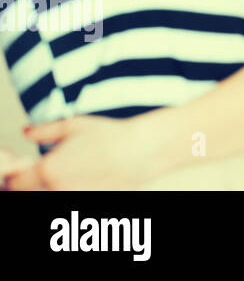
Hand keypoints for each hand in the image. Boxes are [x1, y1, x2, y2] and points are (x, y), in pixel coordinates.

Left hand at [4, 116, 155, 189]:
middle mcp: (57, 189)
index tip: (28, 166)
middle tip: (45, 170)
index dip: (17, 174)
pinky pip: (65, 198)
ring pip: (45, 197)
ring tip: (66, 173)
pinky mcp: (86, 203)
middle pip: (26, 193)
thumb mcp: (74, 125)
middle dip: (29, 182)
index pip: (14, 182)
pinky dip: (65, 190)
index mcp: (48, 170)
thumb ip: (44, 130)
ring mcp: (72, 199)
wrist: (143, 151)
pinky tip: (79, 179)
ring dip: (46, 188)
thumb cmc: (111, 136)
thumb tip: (26, 132)